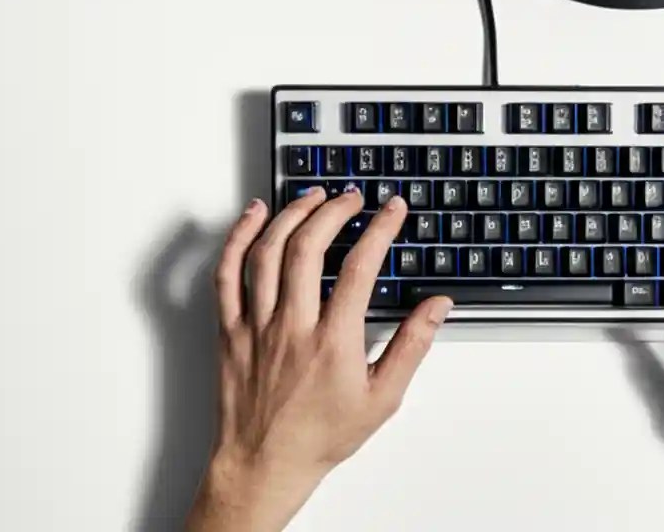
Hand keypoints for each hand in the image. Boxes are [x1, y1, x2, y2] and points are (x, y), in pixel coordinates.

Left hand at [187, 189, 452, 531]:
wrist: (265, 464)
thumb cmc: (320, 436)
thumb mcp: (383, 397)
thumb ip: (412, 346)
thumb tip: (436, 307)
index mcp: (333, 343)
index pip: (358, 268)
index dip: (379, 230)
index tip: (391, 210)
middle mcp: (291, 328)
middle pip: (308, 249)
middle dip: (334, 211)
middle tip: (352, 197)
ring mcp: (256, 326)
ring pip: (267, 254)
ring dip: (291, 216)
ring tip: (313, 197)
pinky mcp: (230, 330)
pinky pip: (227, 274)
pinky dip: (238, 239)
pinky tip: (253, 217)